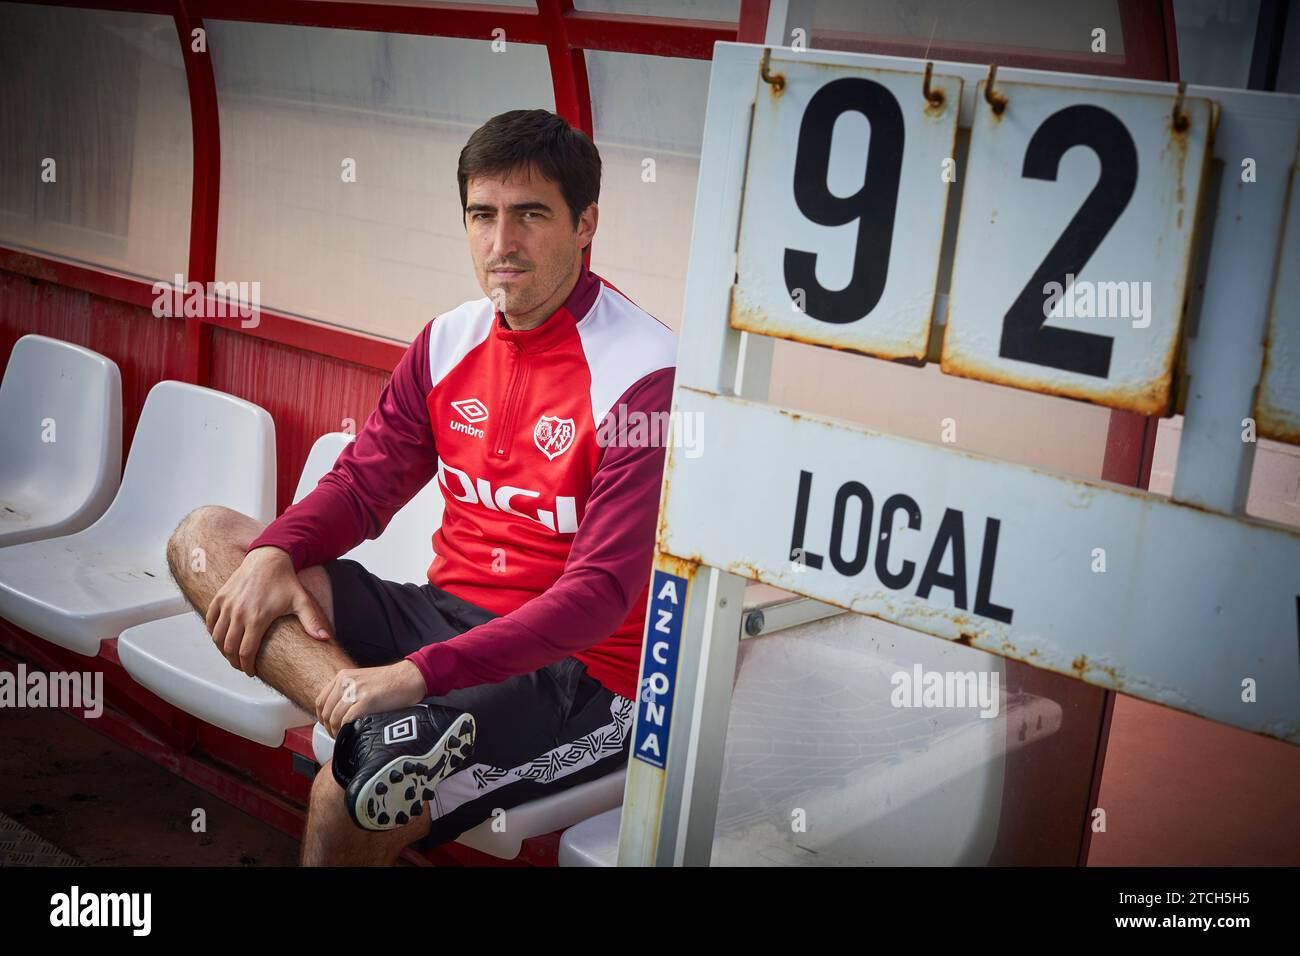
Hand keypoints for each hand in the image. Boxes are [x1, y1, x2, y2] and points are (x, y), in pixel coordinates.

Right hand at [206, 546, 332, 677]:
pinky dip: (213, 632)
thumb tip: (325, 638)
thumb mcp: (302, 601)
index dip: (247, 666)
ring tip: (232, 654)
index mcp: (257, 618)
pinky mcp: (220, 597)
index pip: (245, 652)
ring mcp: (227, 605)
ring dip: (222, 649)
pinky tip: (221, 637)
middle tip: (242, 666)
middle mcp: (238, 613)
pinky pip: (210, 620)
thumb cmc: (284, 580)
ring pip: (216, 636)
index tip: (251, 671)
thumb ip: (312, 621)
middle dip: (234, 661)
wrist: (269, 558)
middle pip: (228, 648)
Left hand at [316, 661, 427, 736]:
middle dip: (329, 728)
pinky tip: (351, 734)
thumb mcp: (362, 682)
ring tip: (344, 737)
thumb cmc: (391, 683)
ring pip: (335, 717)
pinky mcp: (366, 700)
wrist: (410, 677)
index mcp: (343, 676)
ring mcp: (355, 690)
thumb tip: (337, 714)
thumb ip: (348, 693)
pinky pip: (347, 719)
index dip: (322, 718)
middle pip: (326, 711)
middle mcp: (346, 681)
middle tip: (337, 736)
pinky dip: (346, 730)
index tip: (328, 727)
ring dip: (336, 732)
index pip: (321, 701)